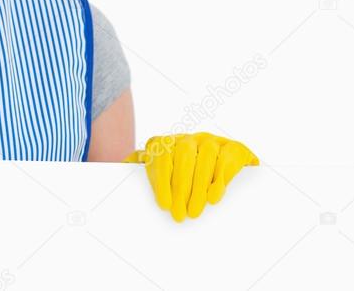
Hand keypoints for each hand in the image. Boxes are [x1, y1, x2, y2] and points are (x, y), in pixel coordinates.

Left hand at [124, 132, 258, 221]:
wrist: (214, 166)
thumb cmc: (174, 177)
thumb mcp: (153, 172)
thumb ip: (136, 167)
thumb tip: (120, 167)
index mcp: (165, 143)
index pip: (161, 155)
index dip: (162, 181)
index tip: (163, 206)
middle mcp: (188, 138)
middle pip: (183, 156)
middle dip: (181, 187)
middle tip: (180, 216)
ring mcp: (211, 140)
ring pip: (206, 156)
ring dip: (200, 186)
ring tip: (195, 212)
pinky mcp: (233, 147)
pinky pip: (228, 156)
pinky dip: (222, 177)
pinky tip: (215, 197)